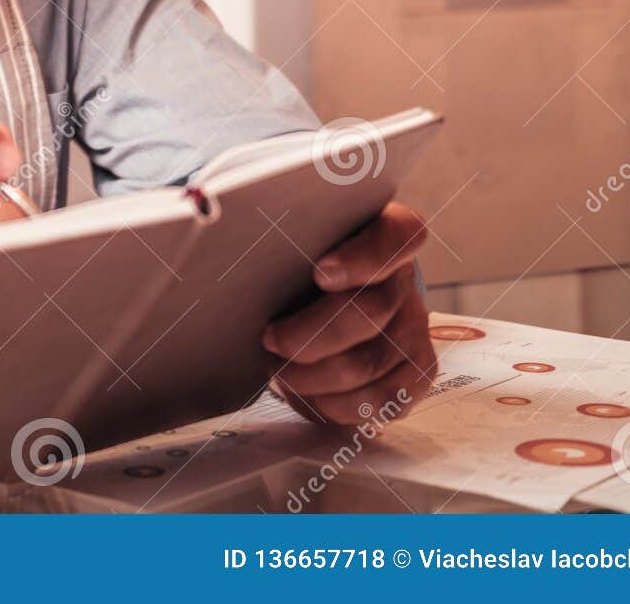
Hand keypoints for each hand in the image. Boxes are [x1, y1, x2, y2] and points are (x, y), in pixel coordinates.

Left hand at [262, 200, 436, 424]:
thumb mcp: (288, 243)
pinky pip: (382, 401)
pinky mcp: (416, 372)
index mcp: (383, 231)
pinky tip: (308, 393)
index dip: (364, 258)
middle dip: (310, 335)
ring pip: (370, 362)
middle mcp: (405, 281)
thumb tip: (213, 223)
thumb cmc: (294, 269)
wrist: (315, 307)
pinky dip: (335, 405)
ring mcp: (415, 328)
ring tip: (278, 371)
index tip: (319, 273)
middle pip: (372, 310)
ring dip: (313, 376)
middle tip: (269, 340)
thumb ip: (276, 235)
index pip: (398, 235)